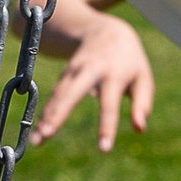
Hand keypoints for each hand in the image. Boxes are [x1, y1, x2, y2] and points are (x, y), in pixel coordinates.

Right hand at [34, 13, 154, 152]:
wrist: (107, 30)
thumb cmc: (129, 61)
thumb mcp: (143, 78)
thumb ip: (142, 103)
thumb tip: (140, 130)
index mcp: (114, 74)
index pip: (110, 104)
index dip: (106, 126)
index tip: (104, 150)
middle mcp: (90, 70)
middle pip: (71, 93)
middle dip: (58, 113)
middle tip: (47, 134)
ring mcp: (74, 70)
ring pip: (58, 94)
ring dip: (46, 117)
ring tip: (37, 140)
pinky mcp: (64, 74)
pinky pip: (54, 96)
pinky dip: (45, 113)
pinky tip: (38, 133)